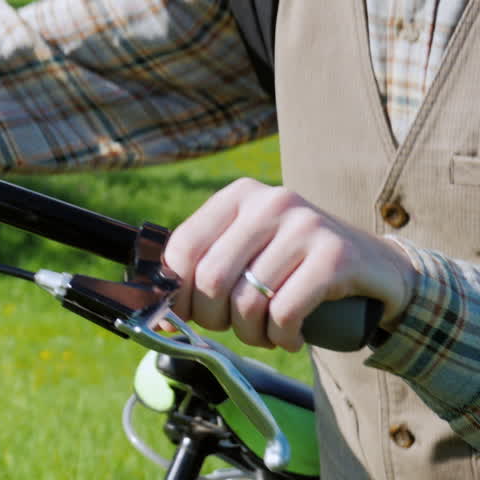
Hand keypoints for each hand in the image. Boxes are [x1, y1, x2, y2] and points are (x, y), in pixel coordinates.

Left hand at [162, 178, 415, 350]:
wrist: (376, 266)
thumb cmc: (294, 266)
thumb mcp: (248, 251)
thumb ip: (206, 268)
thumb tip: (160, 314)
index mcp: (237, 196)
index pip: (183, 248)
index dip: (178, 293)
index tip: (188, 315)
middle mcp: (269, 202)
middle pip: (212, 279)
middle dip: (216, 319)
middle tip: (234, 327)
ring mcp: (305, 225)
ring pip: (248, 301)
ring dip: (252, 335)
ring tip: (266, 334)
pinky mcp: (335, 256)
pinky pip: (285, 312)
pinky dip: (282, 338)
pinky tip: (290, 338)